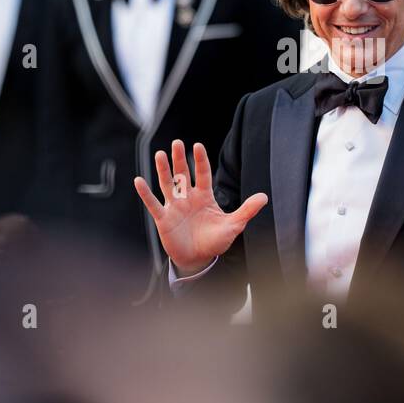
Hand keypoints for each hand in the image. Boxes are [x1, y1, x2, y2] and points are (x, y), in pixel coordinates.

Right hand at [133, 140, 267, 274]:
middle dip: (180, 159)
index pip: (203, 174)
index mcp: (205, 196)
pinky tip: (139, 181)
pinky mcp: (163, 219)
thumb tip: (264, 197)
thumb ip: (246, 210)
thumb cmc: (215, 241)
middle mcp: (188, 198)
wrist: (198, 259)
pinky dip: (145, 193)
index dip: (200, 160)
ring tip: (160, 154)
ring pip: (167, 184)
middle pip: (183, 174)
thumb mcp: (233, 225)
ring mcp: (175, 207)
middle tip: (177, 143)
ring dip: (163, 170)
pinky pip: (153, 204)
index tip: (198, 145)